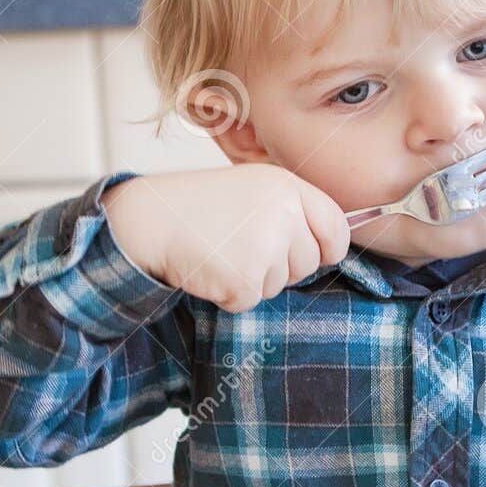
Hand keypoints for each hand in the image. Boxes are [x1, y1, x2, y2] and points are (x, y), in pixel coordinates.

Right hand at [103, 165, 349, 312]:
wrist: (148, 220)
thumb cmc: (200, 207)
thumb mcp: (254, 191)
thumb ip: (292, 212)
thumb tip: (329, 248)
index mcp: (288, 187)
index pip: (336, 226)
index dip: (329, 247)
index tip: (319, 254)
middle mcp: (283, 214)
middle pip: (309, 262)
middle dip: (282, 266)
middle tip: (243, 246)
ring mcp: (266, 247)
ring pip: (281, 284)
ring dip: (254, 279)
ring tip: (222, 251)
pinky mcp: (245, 278)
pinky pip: (253, 300)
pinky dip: (231, 294)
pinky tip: (211, 268)